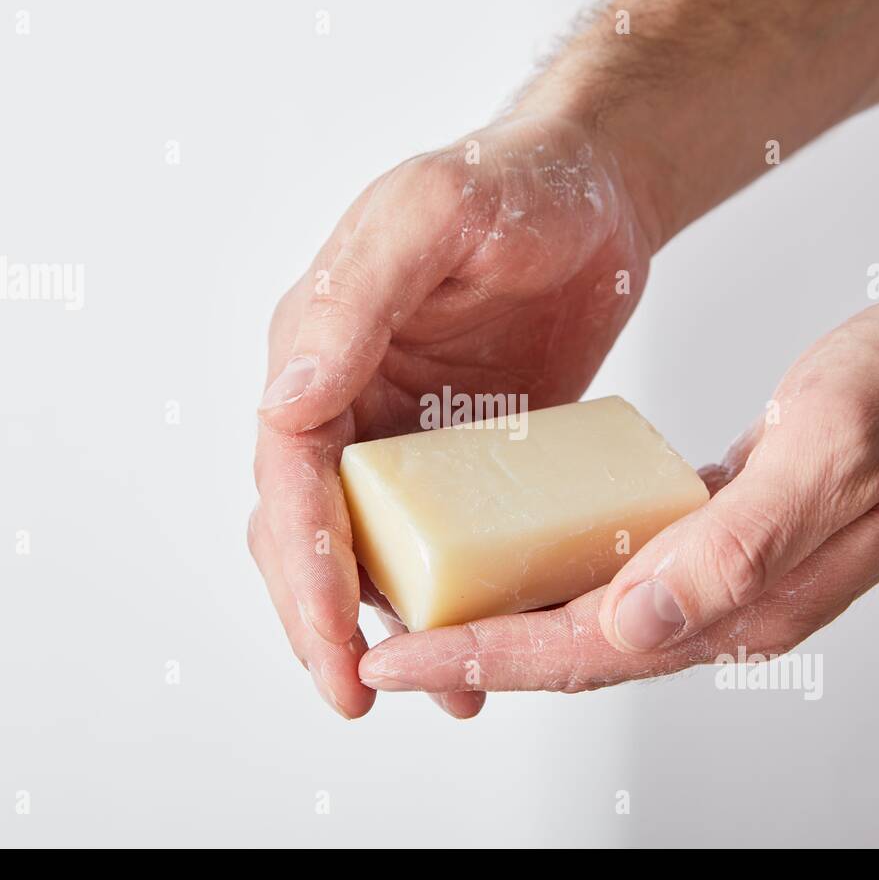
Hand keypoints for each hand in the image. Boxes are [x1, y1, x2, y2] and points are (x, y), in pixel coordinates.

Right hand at [249, 114, 657, 716]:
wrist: (592, 195)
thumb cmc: (513, 185)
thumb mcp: (432, 213)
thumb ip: (357, 297)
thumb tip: (286, 397)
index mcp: (318, 346)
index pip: (289, 473)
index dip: (302, 562)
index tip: (333, 639)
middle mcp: (344, 400)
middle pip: (309, 530)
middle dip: (324, 619)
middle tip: (357, 693)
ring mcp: (401, 434)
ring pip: (368, 551)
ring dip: (387, 627)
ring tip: (440, 692)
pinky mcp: (457, 458)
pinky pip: (440, 541)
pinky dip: (453, 598)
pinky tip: (488, 641)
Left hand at [357, 297, 878, 693]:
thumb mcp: (827, 452)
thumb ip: (736, 545)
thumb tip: (636, 619)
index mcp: (743, 596)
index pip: (589, 646)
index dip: (487, 655)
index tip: (403, 654)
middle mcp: (724, 605)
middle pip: (574, 650)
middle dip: (473, 656)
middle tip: (383, 646)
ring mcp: (721, 580)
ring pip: (589, 621)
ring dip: (505, 627)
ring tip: (424, 616)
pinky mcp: (715, 542)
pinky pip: (617, 578)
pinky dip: (553, 581)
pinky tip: (512, 559)